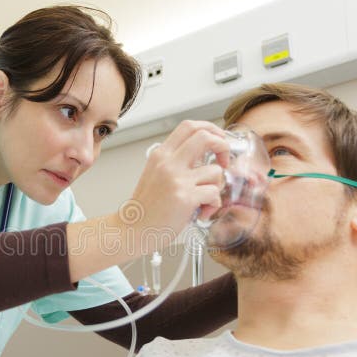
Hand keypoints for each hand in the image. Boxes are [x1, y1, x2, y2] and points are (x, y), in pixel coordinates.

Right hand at [124, 120, 229, 251]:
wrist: (132, 230)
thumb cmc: (146, 208)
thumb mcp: (155, 174)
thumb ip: (175, 162)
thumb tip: (204, 157)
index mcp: (161, 155)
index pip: (189, 126)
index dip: (210, 129)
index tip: (218, 139)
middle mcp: (168, 163)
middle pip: (205, 136)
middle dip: (223, 146)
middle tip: (224, 161)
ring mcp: (177, 179)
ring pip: (215, 171)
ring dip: (217, 187)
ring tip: (204, 200)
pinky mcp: (185, 198)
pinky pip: (214, 194)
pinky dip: (213, 205)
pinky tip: (201, 213)